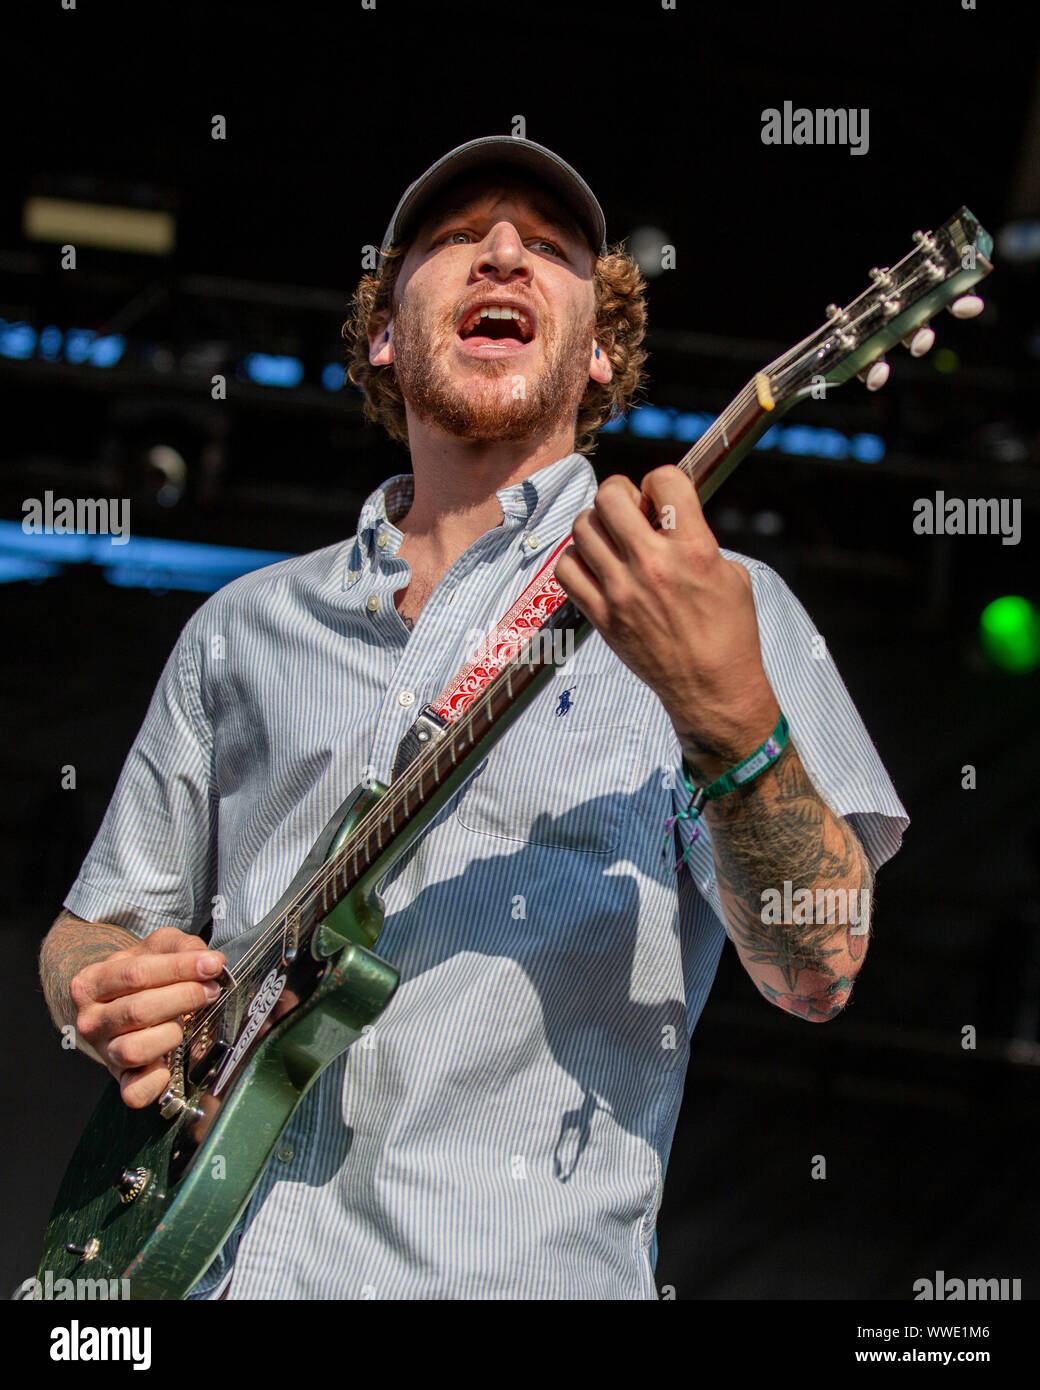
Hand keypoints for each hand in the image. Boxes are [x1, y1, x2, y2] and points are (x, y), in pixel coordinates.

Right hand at [70, 928, 225, 1108]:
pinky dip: (156, 1082)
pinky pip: (134, 1092)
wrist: (116, 1003)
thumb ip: (181, 947)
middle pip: (139, 1011)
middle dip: (184, 997)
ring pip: (135, 1050)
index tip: (212, 965)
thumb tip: (209, 962)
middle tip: (210, 990)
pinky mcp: (120, 1079)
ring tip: (184, 1022)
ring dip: (171, 1034)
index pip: (137, 973)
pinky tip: (170, 1063)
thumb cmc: (139, 972)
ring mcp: (104, 1052)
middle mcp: (91, 1021)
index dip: (180, 968)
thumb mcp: (155, 947)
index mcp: (91, 983)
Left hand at [554, 464, 779, 775]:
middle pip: (609, 497)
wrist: (712, 690)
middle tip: (629, 508)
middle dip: (620, 493)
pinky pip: (567, 569)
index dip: (661, 481)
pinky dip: (576, 559)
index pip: (663, 480)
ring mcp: (621, 592)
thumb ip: (697, 539)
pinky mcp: (601, 617)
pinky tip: (596, 566)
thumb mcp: (731, 574)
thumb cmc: (729, 634)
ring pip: (582, 528)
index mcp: (694, 549)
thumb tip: (665, 517)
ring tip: (612, 537)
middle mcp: (652, 565)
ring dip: (596, 524)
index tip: (662, 496)